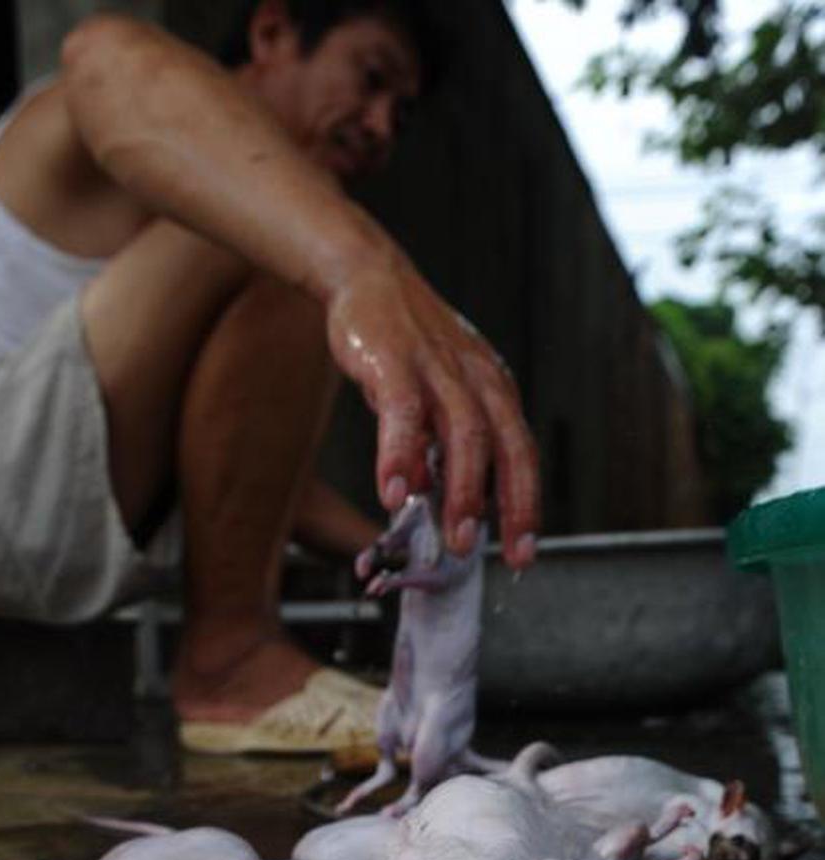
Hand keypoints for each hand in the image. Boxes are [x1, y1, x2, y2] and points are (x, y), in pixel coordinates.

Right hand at [326, 254, 538, 566]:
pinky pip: (403, 413)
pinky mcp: (394, 357)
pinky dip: (400, 455)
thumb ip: (435, 444)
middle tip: (489, 553)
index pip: (520, 453)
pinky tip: (392, 492)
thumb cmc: (403, 342)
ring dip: (462, 489)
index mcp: (492, 389)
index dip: (524, 505)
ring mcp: (437, 366)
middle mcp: (474, 378)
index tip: (521, 552)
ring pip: (464, 432)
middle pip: (504, 446)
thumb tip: (427, 497)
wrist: (368, 274)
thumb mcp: (432, 393)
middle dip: (504, 505)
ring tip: (454, 535)